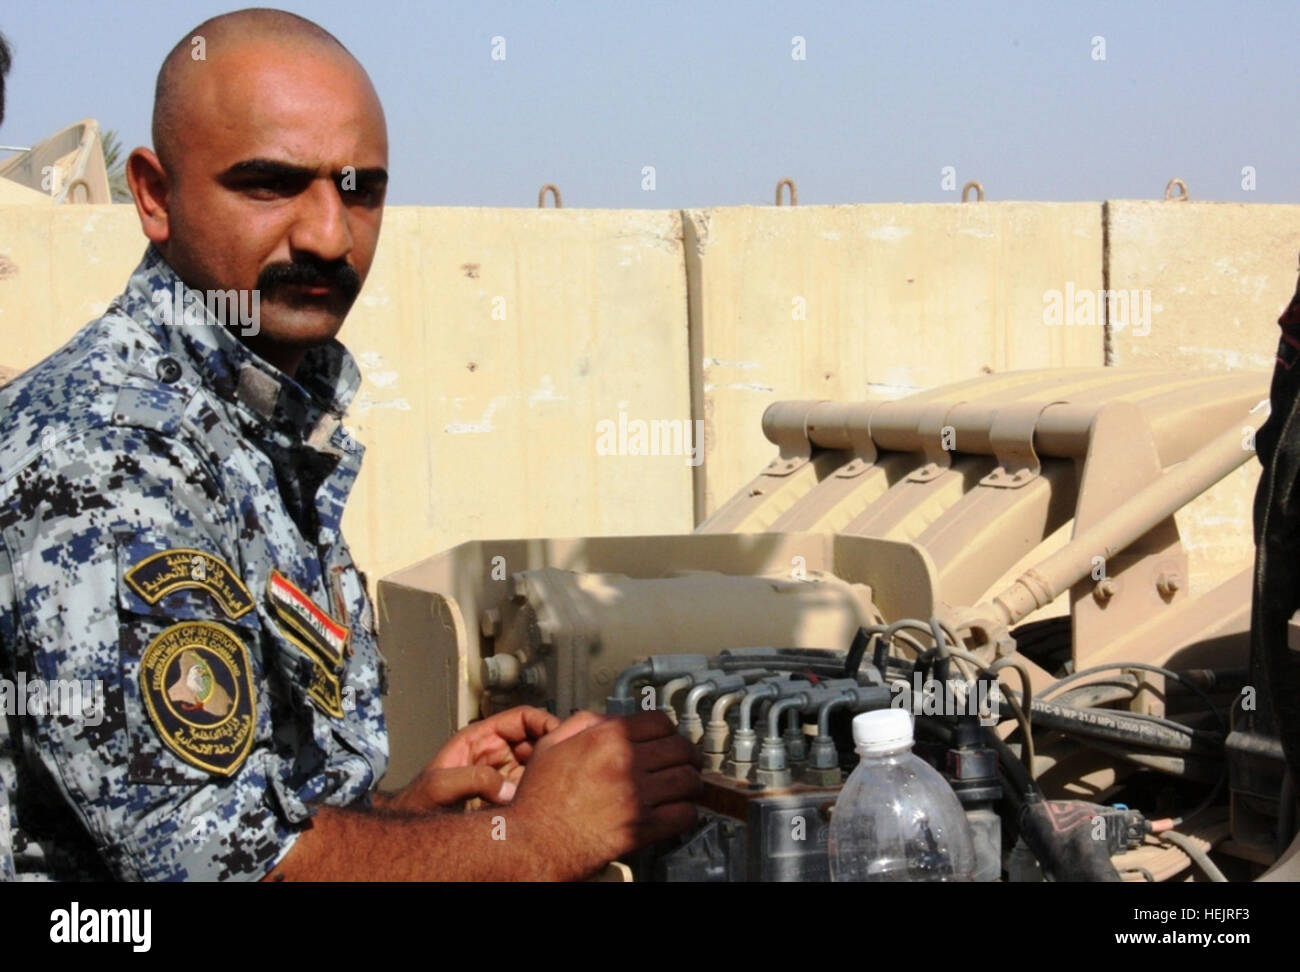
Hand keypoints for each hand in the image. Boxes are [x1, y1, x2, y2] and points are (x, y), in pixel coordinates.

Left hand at [384, 706, 558, 814]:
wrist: (415, 825)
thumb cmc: (419, 802)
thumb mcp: (440, 785)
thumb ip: (473, 779)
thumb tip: (508, 788)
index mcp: (481, 737)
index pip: (521, 718)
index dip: (542, 721)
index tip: (559, 735)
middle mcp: (496, 751)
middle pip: (535, 738)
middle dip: (552, 745)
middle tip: (567, 759)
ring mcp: (502, 772)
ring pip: (538, 761)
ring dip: (549, 768)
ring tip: (560, 779)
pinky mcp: (506, 793)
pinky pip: (532, 784)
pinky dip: (543, 788)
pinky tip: (548, 796)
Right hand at [508, 709, 702, 879]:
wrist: (534, 842)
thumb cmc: (539, 797)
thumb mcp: (551, 744)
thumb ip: (583, 723)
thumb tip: (609, 719)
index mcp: (607, 738)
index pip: (660, 721)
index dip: (669, 729)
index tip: (670, 738)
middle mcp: (627, 762)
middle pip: (681, 748)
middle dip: (686, 755)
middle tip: (686, 761)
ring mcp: (637, 796)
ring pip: (688, 780)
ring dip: (691, 783)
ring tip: (687, 786)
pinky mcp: (643, 828)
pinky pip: (684, 815)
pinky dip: (687, 812)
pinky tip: (680, 811)